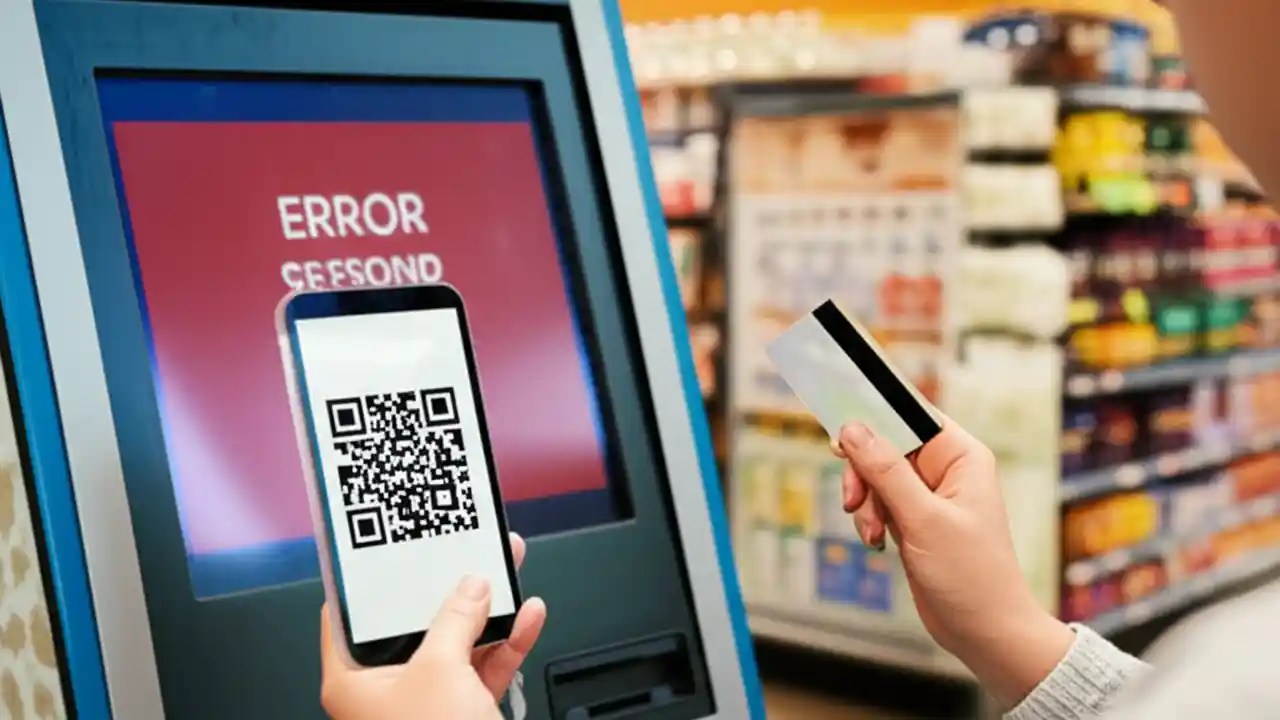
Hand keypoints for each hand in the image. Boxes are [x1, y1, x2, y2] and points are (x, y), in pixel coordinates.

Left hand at [320, 533, 547, 719]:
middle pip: (414, 624)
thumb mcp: (440, 669)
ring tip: (506, 571)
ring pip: (456, 643)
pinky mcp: (462, 713)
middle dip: (447, 588)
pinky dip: (507, 643)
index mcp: (352, 681)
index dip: (371, 580)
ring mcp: (426, 702)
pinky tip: (527, 617)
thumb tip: (469, 587)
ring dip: (487, 611)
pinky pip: (483, 668)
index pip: (350, 615)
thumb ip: (456, 618)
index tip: (389, 549)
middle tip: (462, 552)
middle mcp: (385, 691)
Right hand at [833, 419, 1072, 707]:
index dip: (874, 414)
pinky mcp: (914, 519)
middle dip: (864, 473)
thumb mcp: (923, 519)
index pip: (910, 414)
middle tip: (853, 499)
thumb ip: (886, 471)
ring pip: (876, 475)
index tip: (839, 420)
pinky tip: (877, 542)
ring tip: (871, 533)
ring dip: (865, 502)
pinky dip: (869, 518)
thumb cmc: (972, 576)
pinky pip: (878, 501)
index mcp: (961, 456)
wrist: (985, 631)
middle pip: (884, 445)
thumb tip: (853, 429)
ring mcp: (927, 496)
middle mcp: (945, 470)